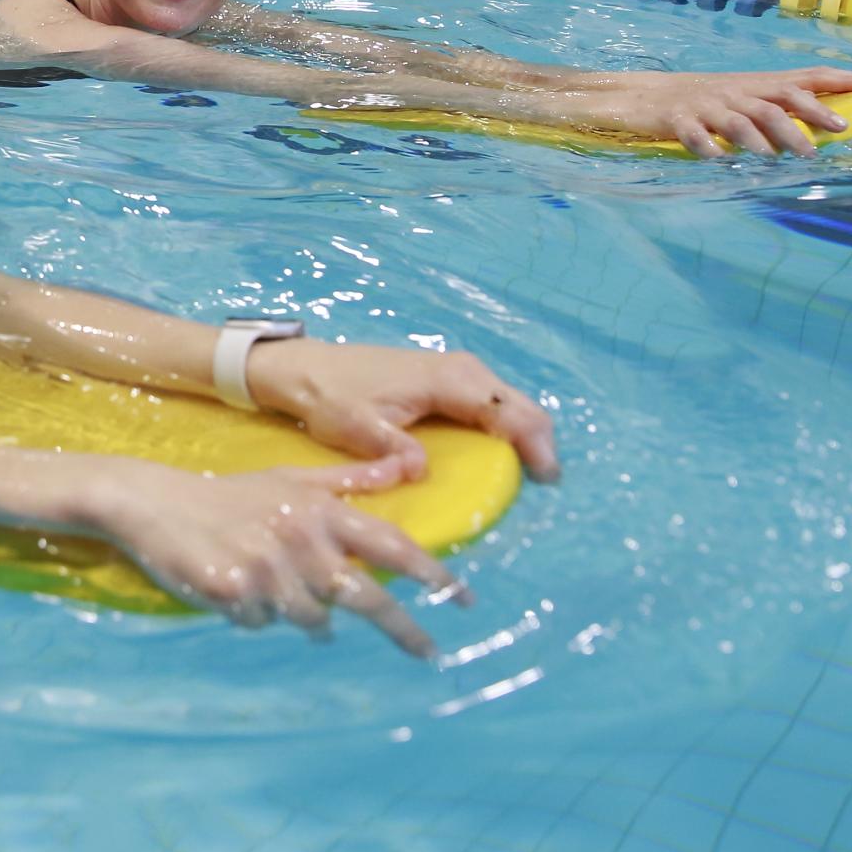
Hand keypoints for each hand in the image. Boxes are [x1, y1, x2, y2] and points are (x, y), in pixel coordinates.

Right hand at [97, 456, 466, 656]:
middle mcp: (302, 538)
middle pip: (367, 596)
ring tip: (273, 588)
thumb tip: (405, 468)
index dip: (432, 573)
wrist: (155, 501)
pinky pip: (264, 623)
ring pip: (311, 620)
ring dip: (300, 613)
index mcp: (319, 509)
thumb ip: (350, 479)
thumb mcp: (291, 479)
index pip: (390, 544)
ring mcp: (269, 567)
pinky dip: (255, 613)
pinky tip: (235, 588)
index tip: (464, 598)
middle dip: (406, 629)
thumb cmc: (228, 494)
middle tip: (431, 653)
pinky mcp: (236, 592)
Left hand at [246, 339, 559, 483]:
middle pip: (518, 403)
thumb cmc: (329, 396)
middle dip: (539, 439)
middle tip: (546, 483)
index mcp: (445, 380)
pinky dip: (507, 423)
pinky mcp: (447, 378)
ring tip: (532, 471)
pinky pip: (491, 400)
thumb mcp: (355, 426)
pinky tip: (504, 451)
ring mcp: (455, 370)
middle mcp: (460, 369)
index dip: (533, 443)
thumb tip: (421, 470)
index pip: (506, 409)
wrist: (305, 368)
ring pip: (508, 399)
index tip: (545, 478)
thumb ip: (391, 448)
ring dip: (525, 431)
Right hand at [570, 67, 851, 157]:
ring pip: (741, 119)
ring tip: (780, 160)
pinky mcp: (676, 120)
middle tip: (834, 133)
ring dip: (764, 140)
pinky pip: (696, 135)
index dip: (844, 80)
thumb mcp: (739, 96)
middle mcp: (735, 91)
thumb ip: (775, 107)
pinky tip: (720, 161)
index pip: (806, 78)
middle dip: (810, 115)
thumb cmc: (698, 101)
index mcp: (754, 84)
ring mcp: (705, 105)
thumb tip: (824, 127)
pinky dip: (709, 148)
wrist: (637, 96)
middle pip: (778, 100)